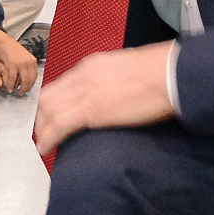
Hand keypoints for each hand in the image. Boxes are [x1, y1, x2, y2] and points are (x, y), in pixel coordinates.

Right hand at [0, 28, 38, 95]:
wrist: (3, 42)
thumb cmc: (12, 49)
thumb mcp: (24, 56)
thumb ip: (28, 65)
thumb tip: (36, 73)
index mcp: (33, 61)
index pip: (35, 76)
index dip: (31, 84)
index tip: (27, 89)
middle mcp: (29, 63)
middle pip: (30, 80)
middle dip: (26, 88)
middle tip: (22, 93)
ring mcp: (22, 64)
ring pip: (23, 81)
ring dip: (20, 89)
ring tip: (16, 93)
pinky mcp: (13, 65)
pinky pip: (13, 78)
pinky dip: (11, 85)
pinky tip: (9, 88)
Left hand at [31, 41, 175, 152]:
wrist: (171, 73)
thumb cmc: (163, 72)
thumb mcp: (129, 69)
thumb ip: (116, 80)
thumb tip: (117, 93)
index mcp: (92, 65)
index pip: (61, 85)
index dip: (52, 103)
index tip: (52, 116)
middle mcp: (83, 75)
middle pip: (48, 97)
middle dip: (42, 117)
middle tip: (44, 133)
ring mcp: (85, 92)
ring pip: (48, 111)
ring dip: (42, 130)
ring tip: (44, 145)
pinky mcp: (91, 109)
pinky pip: (59, 126)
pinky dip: (48, 138)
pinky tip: (46, 149)